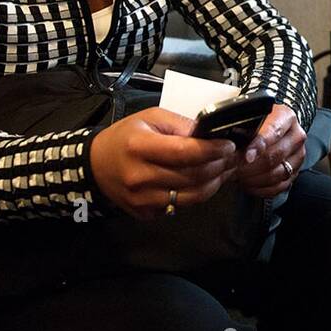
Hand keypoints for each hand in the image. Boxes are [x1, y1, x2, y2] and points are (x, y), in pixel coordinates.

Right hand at [89, 108, 238, 219]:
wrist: (96, 165)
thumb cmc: (125, 138)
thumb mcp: (150, 118)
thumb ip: (181, 124)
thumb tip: (209, 134)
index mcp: (140, 147)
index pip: (186, 152)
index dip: (213, 150)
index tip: (229, 145)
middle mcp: (140, 176)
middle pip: (193, 176)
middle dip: (220, 166)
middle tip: (234, 157)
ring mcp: (142, 199)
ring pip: (192, 196)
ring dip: (215, 183)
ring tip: (225, 170)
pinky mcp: (146, 213)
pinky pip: (181, 206)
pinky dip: (198, 194)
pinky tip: (205, 182)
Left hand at [232, 104, 306, 197]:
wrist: (276, 127)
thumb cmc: (260, 122)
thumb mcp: (252, 117)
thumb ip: (243, 126)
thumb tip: (228, 141)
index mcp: (286, 118)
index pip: (274, 132)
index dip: (259, 145)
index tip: (246, 156)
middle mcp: (296, 136)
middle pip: (275, 156)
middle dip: (251, 165)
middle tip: (234, 167)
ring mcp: (298, 156)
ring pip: (276, 174)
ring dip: (254, 178)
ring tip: (239, 176)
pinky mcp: (295, 172)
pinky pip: (278, 186)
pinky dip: (261, 188)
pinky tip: (248, 184)